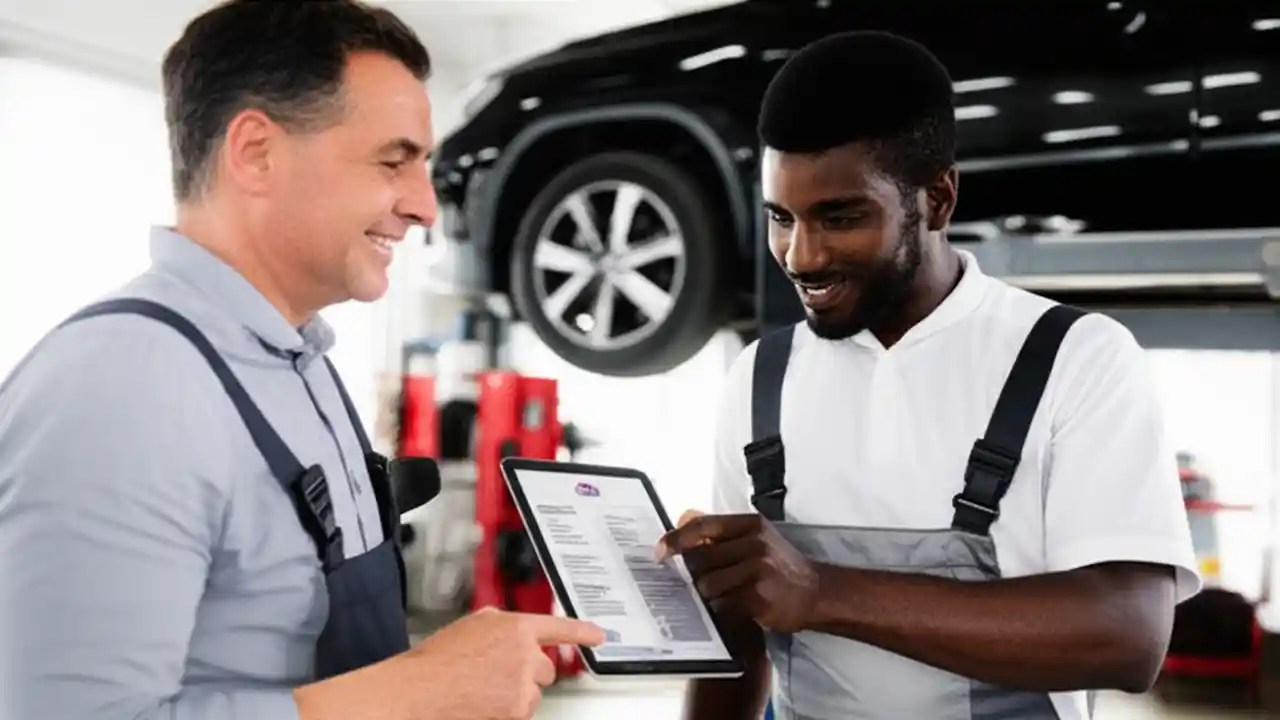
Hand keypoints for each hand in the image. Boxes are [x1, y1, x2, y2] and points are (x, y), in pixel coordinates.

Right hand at [294, 607, 604, 719]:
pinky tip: (481, 705)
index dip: (582, 632)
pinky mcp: (517, 712)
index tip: (599, 636)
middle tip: (497, 677)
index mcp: (514, 627)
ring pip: (533, 694)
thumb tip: (512, 631)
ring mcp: (522, 686)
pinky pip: (521, 713)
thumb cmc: (436, 662)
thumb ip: (498, 624)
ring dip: (515, 695)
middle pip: (545, 669)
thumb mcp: (470, 627)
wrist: (418, 693)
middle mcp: (524, 655)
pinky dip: (506, 712)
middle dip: (527, 674)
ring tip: (481, 692)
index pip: (558, 628)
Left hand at [656, 513, 818, 633]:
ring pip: (707, 584)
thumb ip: (721, 531)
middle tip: (700, 581)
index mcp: (750, 525)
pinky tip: (734, 608)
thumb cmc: (782, 565)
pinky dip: (721, 609)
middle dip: (694, 573)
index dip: (676, 538)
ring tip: (725, 596)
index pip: (703, 526)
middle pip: (700, 558)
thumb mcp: (757, 537)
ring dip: (708, 595)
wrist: (817, 592)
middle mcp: (754, 543)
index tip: (660, 550)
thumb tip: (682, 518)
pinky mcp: (759, 597)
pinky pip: (722, 605)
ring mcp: (758, 570)